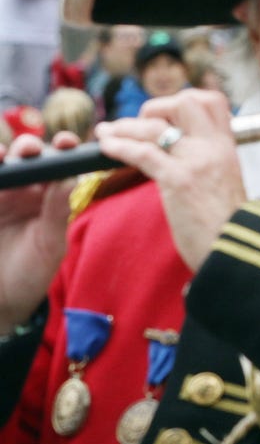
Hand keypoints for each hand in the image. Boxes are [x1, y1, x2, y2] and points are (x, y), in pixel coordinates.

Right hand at [0, 132, 79, 327]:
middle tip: (31, 150)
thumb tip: (69, 178)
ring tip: (1, 156)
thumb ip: (57, 212)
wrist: (2, 301)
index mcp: (47, 196)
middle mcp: (21, 192)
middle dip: (28, 148)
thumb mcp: (49, 245)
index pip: (57, 166)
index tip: (68, 143)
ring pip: (0, 168)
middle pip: (25, 159)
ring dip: (0, 155)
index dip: (62, 150)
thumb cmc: (31, 272)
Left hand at [94, 90, 244, 272]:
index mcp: (227, 147)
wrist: (238, 250)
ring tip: (105, 134)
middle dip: (155, 108)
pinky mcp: (179, 180)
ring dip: (123, 128)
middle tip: (138, 126)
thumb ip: (210, 165)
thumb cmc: (228, 225)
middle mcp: (214, 147)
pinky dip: (119, 147)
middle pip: (185, 101)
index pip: (211, 101)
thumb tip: (187, 160)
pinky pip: (143, 153)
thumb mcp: (226, 183)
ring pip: (155, 127)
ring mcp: (197, 161)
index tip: (165, 116)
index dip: (183, 101)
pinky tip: (106, 148)